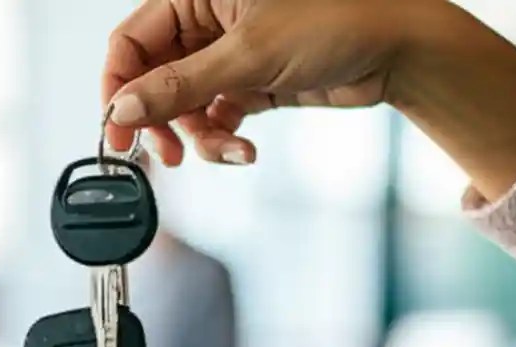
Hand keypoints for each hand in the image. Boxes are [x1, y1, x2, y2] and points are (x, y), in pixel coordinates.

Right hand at [103, 0, 515, 200]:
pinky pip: (216, 118)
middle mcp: (207, 20)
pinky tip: (244, 150)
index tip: (116, 134)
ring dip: (198, 137)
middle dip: (160, 121)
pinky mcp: (250, 83)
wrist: (399, 49)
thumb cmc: (334, 22)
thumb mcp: (247, 56)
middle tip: (166, 157)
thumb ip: (178, 87)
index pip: (130, 41)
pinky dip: (224, 139)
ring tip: (225, 151)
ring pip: (185, 106)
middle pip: (153, 79)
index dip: (118, 89)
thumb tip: (121, 111)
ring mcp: (228, 54)